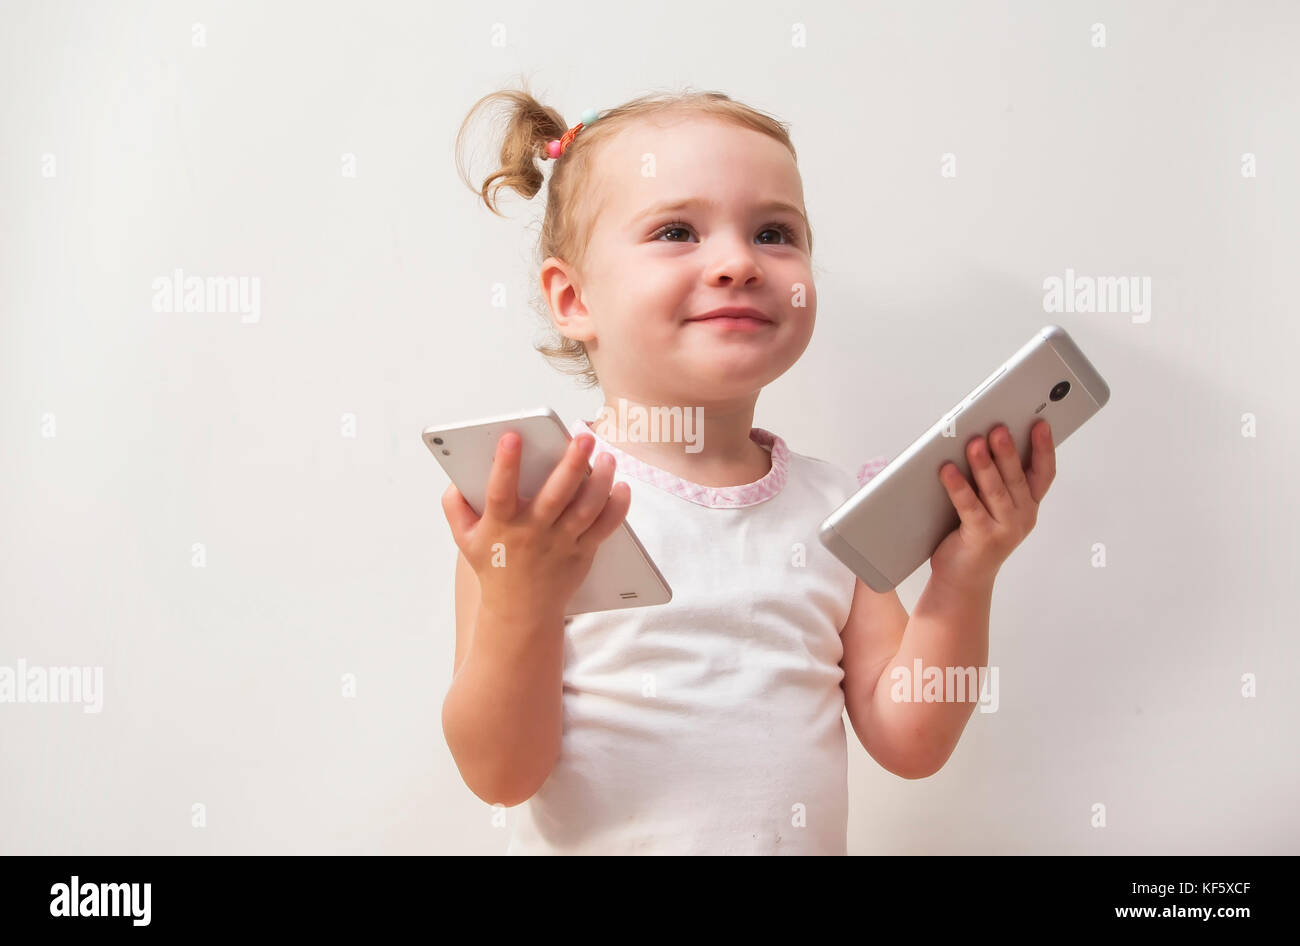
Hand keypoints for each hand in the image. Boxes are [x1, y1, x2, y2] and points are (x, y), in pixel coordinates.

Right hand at [441, 431, 630, 621]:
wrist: (519, 611)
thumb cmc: (494, 565)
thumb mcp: (464, 539)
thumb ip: (455, 505)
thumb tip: (457, 476)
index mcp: (501, 524)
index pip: (500, 491)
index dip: (505, 464)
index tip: (512, 436)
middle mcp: (532, 533)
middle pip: (554, 496)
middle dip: (570, 464)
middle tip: (583, 437)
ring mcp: (560, 544)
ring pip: (585, 509)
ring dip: (600, 482)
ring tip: (607, 458)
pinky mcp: (582, 552)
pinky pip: (604, 528)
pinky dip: (617, 508)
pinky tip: (622, 487)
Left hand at [930, 420, 1055, 593]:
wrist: (963, 579)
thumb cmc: (976, 536)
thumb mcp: (993, 506)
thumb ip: (996, 479)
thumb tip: (982, 439)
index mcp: (1028, 505)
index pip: (1043, 474)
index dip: (1044, 449)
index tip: (1041, 424)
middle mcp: (1021, 517)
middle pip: (1016, 478)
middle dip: (1008, 452)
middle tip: (998, 428)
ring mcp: (1003, 529)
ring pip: (994, 491)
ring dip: (984, 465)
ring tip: (974, 443)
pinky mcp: (981, 538)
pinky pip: (969, 507)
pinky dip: (958, 487)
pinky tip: (947, 470)